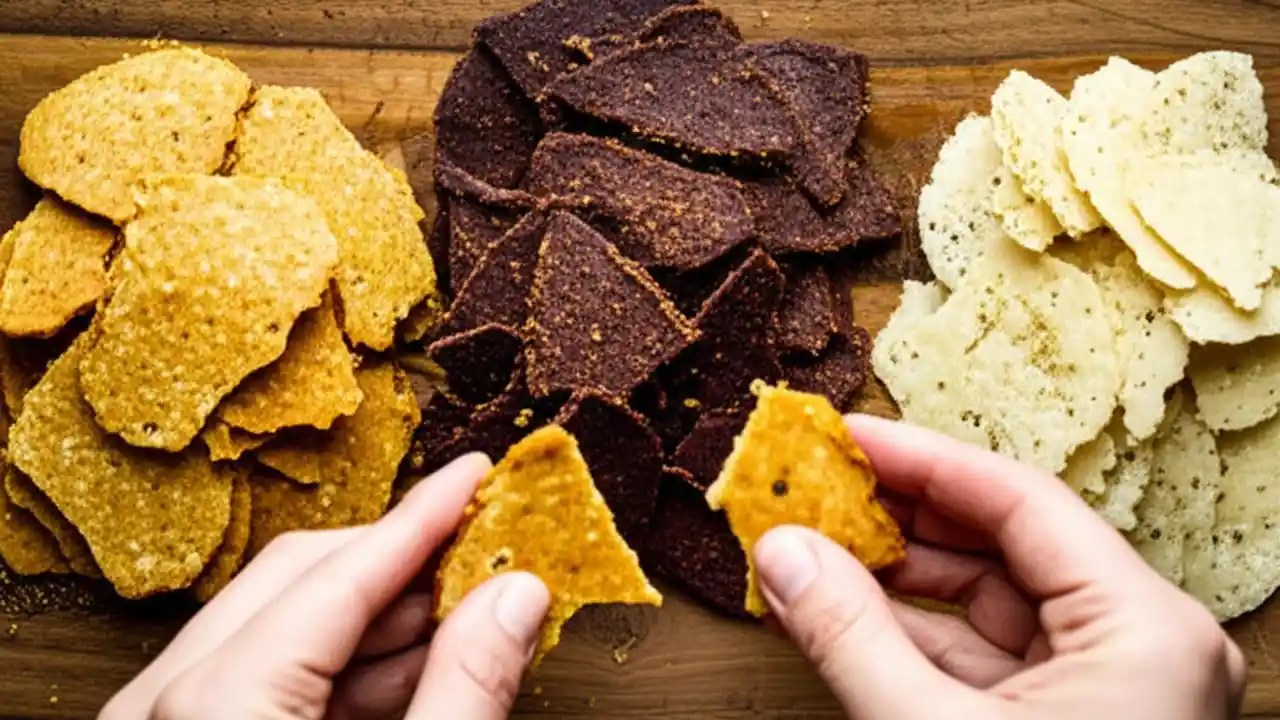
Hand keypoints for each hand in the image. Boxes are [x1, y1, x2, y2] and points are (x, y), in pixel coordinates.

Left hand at [101, 454, 549, 719]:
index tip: (477, 473)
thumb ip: (465, 689)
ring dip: (381, 616)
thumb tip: (515, 598)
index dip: (423, 516)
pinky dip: (343, 664)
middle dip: (406, 561)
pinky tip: (412, 668)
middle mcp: (168, 703)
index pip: (339, 573)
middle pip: (304, 580)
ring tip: (464, 614)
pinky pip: (262, 670)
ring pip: (283, 623)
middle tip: (486, 549)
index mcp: (216, 707)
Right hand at [755, 415, 1244, 719]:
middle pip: (1002, 548)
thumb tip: (782, 553)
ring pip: (983, 607)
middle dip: (900, 520)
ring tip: (813, 546)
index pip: (1020, 504)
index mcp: (1143, 631)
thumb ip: (850, 636)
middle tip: (819, 488)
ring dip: (893, 579)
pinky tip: (839, 610)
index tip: (850, 436)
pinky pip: (976, 661)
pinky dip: (905, 636)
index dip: (924, 462)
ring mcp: (1097, 693)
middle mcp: (1134, 650)